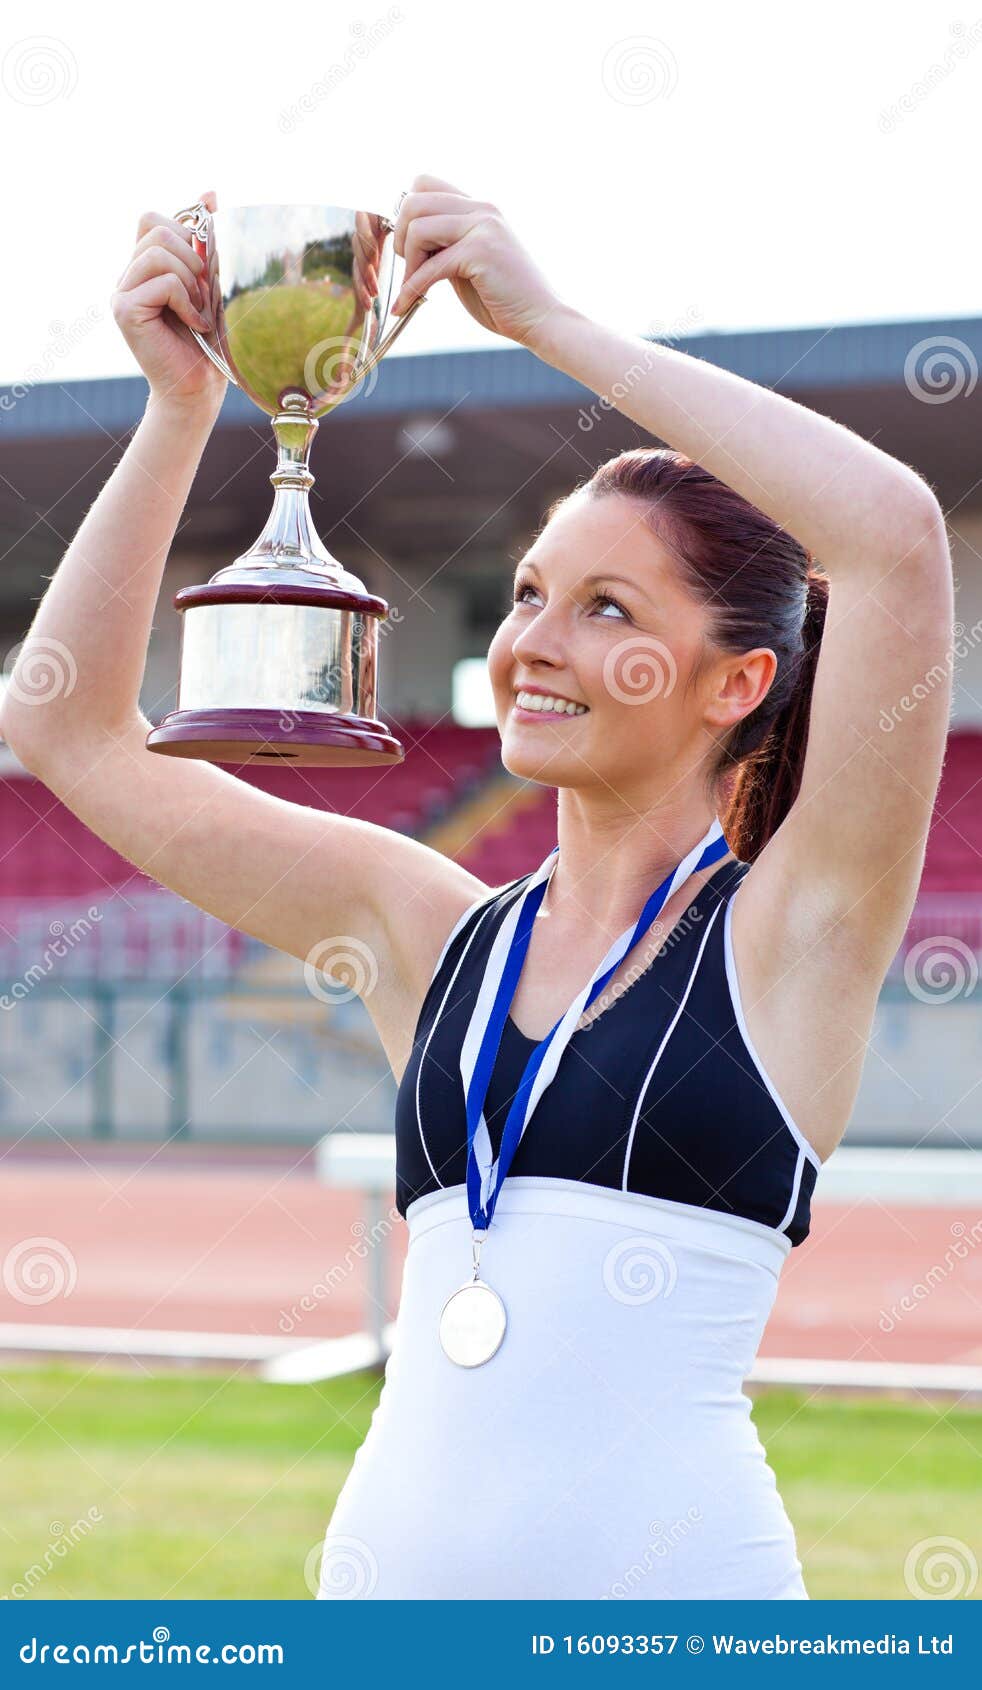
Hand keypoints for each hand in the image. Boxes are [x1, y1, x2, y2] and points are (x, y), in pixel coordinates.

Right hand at [111, 189, 226, 413]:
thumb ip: (206, 240)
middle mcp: (128, 275)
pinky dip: (187, 302)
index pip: (153, 219)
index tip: (208, 254)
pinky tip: (193, 325)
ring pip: (160, 251)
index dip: (184, 226)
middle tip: (204, 295)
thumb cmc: (208, 340)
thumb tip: (210, 193)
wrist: (199, 388)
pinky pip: (163, 282)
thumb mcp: (213, 281)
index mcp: (145, 266)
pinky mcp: (124, 310)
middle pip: (158, 229)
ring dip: (191, 281)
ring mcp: (122, 291)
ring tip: (198, 311)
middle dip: (193, 258)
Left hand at [391, 173, 563, 348]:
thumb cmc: (504, 299)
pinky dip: (412, 288)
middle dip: (400, 237)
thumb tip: (407, 239)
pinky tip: (405, 306)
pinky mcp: (481, 251)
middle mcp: (481, 209)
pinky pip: (431, 266)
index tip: (410, 248)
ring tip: (414, 287)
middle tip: (409, 268)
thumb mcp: (469, 262)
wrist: (541, 319)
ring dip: (408, 262)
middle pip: (414, 201)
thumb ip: (445, 245)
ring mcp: (483, 227)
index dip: (406, 214)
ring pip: (417, 227)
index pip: (424, 183)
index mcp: (479, 207)